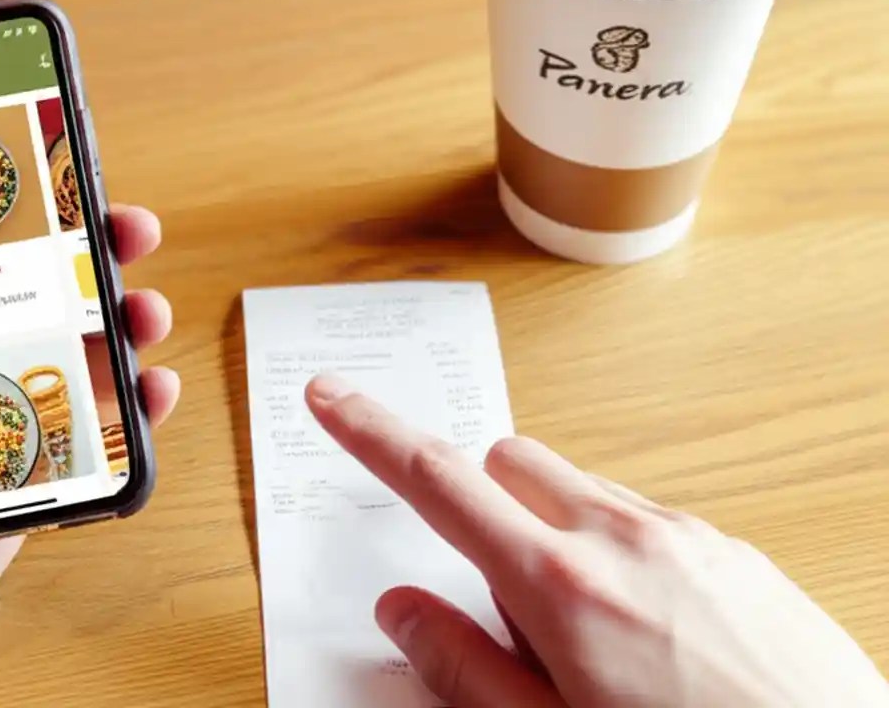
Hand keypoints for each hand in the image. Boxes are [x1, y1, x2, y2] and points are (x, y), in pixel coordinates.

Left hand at [0, 160, 180, 704]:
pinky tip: (152, 390)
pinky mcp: (19, 480)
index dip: (12, 214)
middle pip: (34, 296)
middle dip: (89, 257)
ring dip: (122, 325)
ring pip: (72, 358)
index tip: (51, 180)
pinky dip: (132, 412)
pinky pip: (86, 437)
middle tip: (127, 232)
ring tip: (146, 308)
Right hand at [305, 374, 888, 707]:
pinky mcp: (734, 551)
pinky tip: (651, 629)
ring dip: (552, 529)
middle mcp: (622, 537)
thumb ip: (462, 667)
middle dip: (481, 500)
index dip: (372, 434)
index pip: (438, 482)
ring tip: (584, 628)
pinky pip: (646, 517)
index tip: (333, 399)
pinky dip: (618, 548)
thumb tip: (402, 608)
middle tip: (498, 593)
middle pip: (511, 461)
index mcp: (558, 584)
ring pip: (580, 489)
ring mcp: (686, 537)